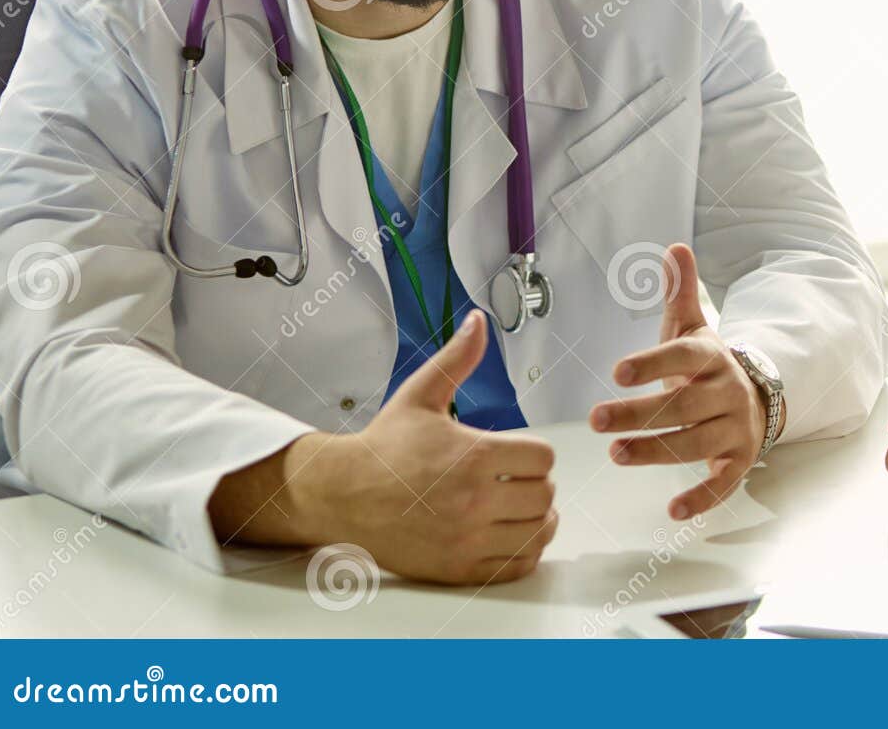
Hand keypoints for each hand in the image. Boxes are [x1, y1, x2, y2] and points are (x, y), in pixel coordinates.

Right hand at [294, 310, 557, 584]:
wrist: (342, 496)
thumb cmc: (384, 447)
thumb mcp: (420, 394)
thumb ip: (457, 359)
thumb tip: (478, 320)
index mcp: (472, 455)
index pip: (542, 459)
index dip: (535, 455)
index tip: (517, 455)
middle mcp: (473, 500)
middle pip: (544, 496)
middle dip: (536, 485)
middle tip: (519, 481)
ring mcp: (467, 538)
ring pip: (537, 533)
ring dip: (536, 519)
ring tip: (521, 507)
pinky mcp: (459, 568)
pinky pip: (516, 565)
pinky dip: (523, 552)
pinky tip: (511, 533)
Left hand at [590, 243, 774, 520]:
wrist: (756, 398)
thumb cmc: (707, 365)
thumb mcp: (692, 329)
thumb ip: (681, 293)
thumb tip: (674, 246)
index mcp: (711, 357)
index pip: (682, 357)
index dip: (652, 363)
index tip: (617, 371)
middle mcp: (726, 392)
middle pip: (681, 405)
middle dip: (638, 414)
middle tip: (595, 419)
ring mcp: (734, 428)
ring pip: (694, 443)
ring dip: (656, 451)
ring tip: (616, 453)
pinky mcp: (739, 461)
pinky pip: (723, 483)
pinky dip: (702, 497)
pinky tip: (674, 511)